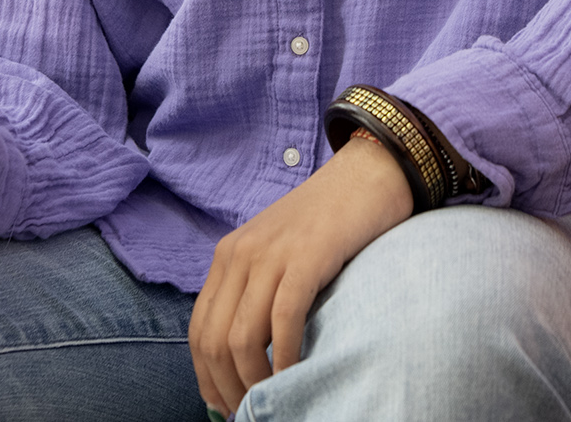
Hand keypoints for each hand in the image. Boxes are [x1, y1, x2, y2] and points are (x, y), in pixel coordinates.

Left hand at [189, 131, 412, 416]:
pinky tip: (295, 373)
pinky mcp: (306, 257)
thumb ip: (261, 289)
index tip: (225, 403)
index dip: (207, 375)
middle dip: (227, 387)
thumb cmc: (333, 219)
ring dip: (254, 381)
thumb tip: (251, 353)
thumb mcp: (282, 251)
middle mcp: (240, 254)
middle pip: (214, 340)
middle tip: (249, 411)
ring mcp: (272, 254)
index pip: (199, 329)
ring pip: (241, 338)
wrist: (371, 171)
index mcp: (229, 255)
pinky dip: (285, 357)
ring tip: (272, 400)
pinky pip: (283, 320)